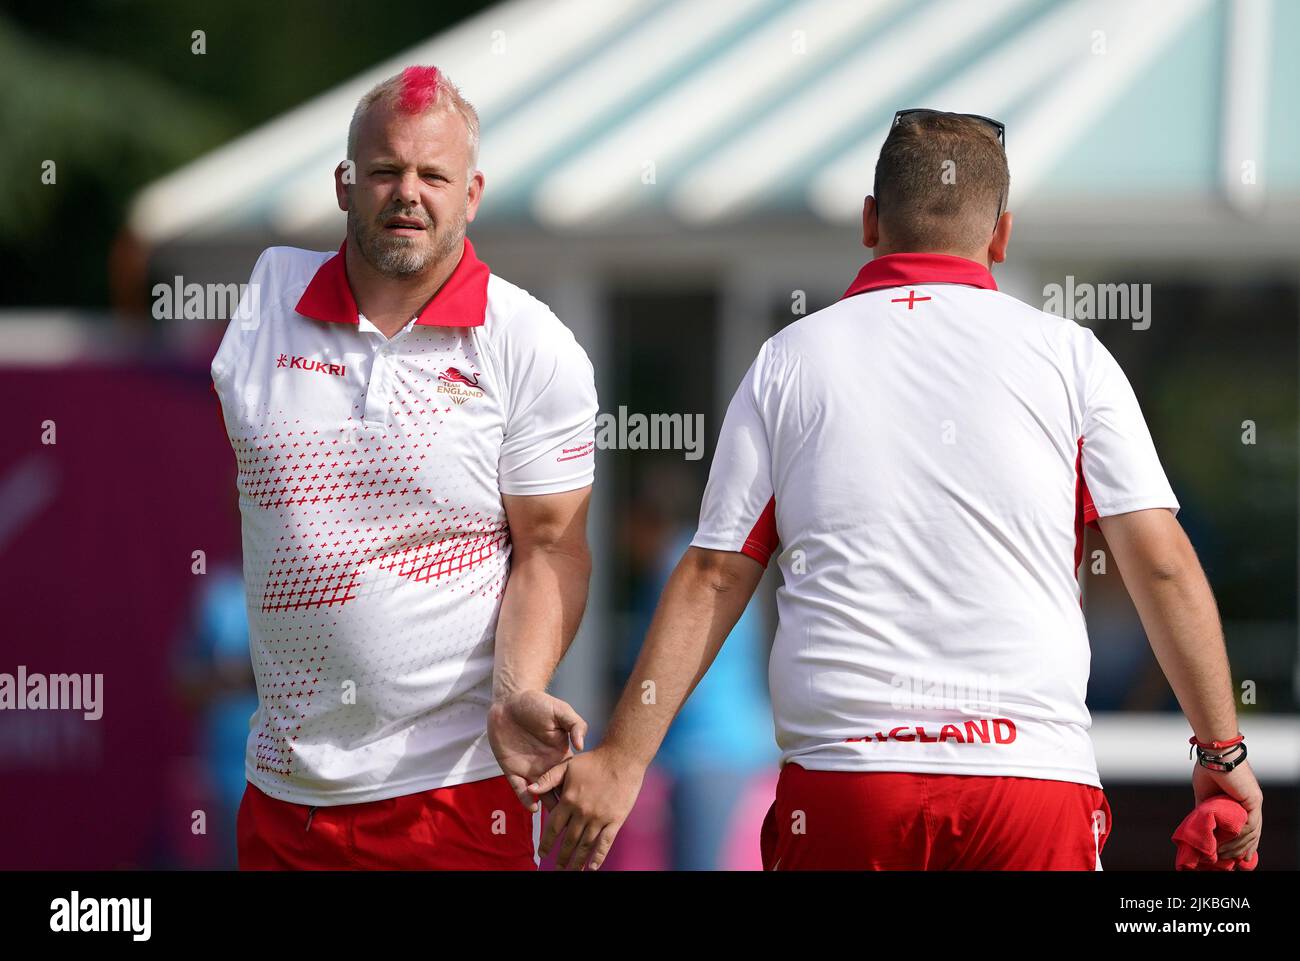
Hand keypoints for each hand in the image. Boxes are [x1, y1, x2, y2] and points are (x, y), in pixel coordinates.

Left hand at [487, 690, 586, 811]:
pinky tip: (533, 807)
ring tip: (555, 822)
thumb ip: (576, 725)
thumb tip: (581, 746)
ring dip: (546, 807)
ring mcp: (529, 769)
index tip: (588, 804)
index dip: (578, 790)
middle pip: (557, 791)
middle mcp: (547, 766)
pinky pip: (519, 789)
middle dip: (565, 807)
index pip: (571, 777)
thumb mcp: (561, 711)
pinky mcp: (511, 770)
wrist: (511, 700)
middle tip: (573, 822)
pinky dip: (526, 799)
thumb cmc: (538, 703)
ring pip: (540, 794)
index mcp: (561, 754)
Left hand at [530, 745, 644, 870]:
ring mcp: (599, 817)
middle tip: (557, 868)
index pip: (554, 827)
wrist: (622, 757)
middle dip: (562, 856)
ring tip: (572, 871)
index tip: (542, 853)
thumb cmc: (594, 760)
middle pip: (569, 840)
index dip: (547, 842)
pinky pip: (605, 842)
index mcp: (569, 800)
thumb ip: (548, 778)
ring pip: (585, 844)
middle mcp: (582, 812)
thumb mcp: (568, 765)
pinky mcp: (615, 819)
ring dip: (577, 860)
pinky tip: (592, 867)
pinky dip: (598, 857)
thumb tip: (530, 789)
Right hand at [1192, 757, 1261, 861]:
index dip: (1241, 843)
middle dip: (1243, 850)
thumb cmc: (1207, 769)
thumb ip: (1205, 809)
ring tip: (1225, 856)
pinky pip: (1250, 825)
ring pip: (1252, 832)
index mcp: (1242, 801)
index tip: (1233, 856)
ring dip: (1239, 846)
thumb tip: (1200, 824)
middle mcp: (1252, 803)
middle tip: (1232, 863)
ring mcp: (1254, 802)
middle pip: (1253, 833)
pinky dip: (1240, 837)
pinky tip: (1229, 844)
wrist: (1213, 755)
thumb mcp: (1204, 795)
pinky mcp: (1254, 800)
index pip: (1246, 827)